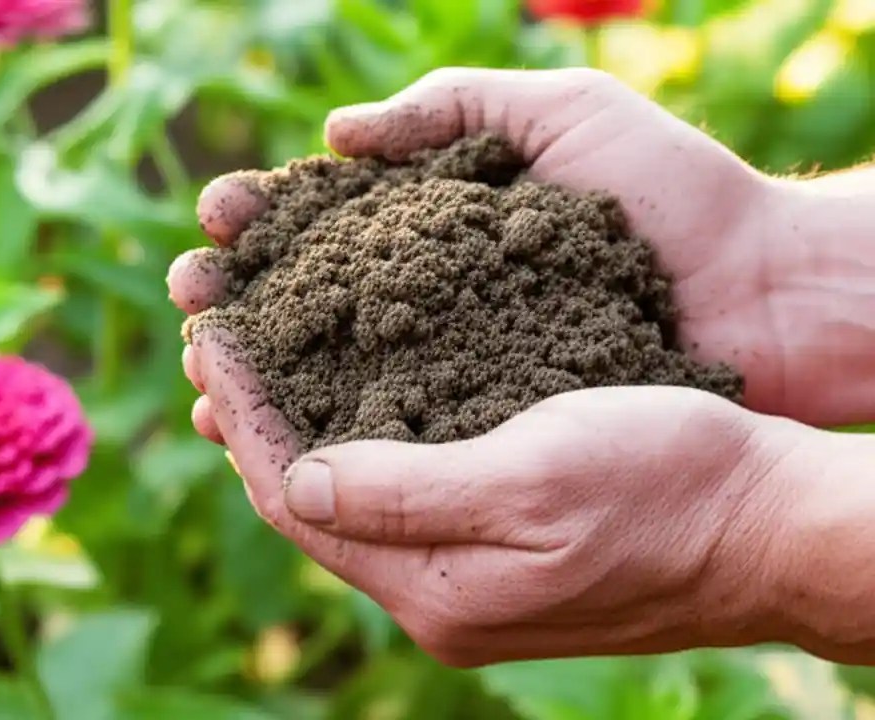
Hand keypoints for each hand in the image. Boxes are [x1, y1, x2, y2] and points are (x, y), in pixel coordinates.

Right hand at [172, 67, 834, 427]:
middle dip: (242, 297)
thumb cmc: (670, 193)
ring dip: (262, 374)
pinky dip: (323, 438)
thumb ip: (449, 107)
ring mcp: (455, 365)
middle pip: (311, 300)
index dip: (266, 221)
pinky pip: (385, 435)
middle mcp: (435, 298)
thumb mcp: (562, 114)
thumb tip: (333, 135)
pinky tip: (269, 439)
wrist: (763, 291)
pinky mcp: (481, 424)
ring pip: (331, 375)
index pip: (328, 222)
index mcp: (441, 223)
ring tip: (206, 373)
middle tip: (193, 296)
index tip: (220, 222)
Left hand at [187, 346, 795, 663]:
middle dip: (252, 422)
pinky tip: (347, 389)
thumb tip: (293, 482)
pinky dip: (356, 436)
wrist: (771, 525)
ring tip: (259, 357)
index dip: (242, 415)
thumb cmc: (671, 489)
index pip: (292, 499)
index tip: (210, 338)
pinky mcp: (495, 546)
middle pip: (305, 503)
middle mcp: (436, 593)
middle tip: (215, 338)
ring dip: (298, 426)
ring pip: (346, 495)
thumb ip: (407, 493)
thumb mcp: (535, 482)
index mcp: (435, 588)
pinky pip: (395, 490)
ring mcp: (466, 574)